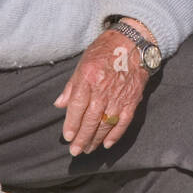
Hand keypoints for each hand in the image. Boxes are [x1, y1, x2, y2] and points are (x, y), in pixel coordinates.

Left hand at [53, 21, 155, 154]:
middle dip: (82, 137)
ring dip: (96, 139)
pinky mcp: (132, 100)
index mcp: (88, 78)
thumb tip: (59, 105)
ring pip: (106, 124)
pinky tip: (108, 144)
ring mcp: (119, 96)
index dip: (71, 124)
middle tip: (75, 150)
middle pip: (91, 119)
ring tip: (88, 149)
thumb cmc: (105, 50)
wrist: (133, 42)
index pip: (77, 106)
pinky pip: (123, 121)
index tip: (67, 137)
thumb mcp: (83, 63)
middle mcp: (103, 89)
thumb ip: (71, 86)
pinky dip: (116, 134)